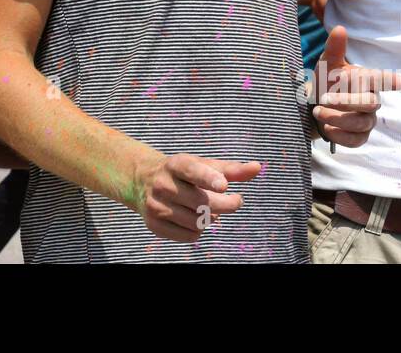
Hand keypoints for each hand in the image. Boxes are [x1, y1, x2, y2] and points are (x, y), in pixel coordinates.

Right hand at [135, 152, 260, 242]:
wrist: (142, 181)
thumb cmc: (183, 173)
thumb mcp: (203, 165)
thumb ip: (231, 169)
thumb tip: (257, 168)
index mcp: (175, 164)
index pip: (191, 170)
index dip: (208, 178)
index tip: (224, 185)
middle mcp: (162, 184)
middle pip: (202, 202)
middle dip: (225, 204)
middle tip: (236, 201)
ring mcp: (155, 205)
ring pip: (197, 222)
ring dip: (210, 218)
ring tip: (207, 209)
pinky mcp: (154, 224)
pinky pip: (189, 236)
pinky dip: (198, 231)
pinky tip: (194, 219)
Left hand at [311, 26, 400, 147]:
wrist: (313, 105)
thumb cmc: (326, 81)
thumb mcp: (327, 64)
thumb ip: (334, 49)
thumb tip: (340, 28)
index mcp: (366, 81)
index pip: (380, 79)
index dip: (390, 80)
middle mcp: (371, 100)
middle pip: (370, 103)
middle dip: (347, 101)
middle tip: (323, 99)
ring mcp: (367, 120)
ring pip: (362, 123)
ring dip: (338, 118)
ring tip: (317, 111)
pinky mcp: (359, 137)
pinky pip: (356, 140)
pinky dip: (340, 135)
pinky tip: (326, 128)